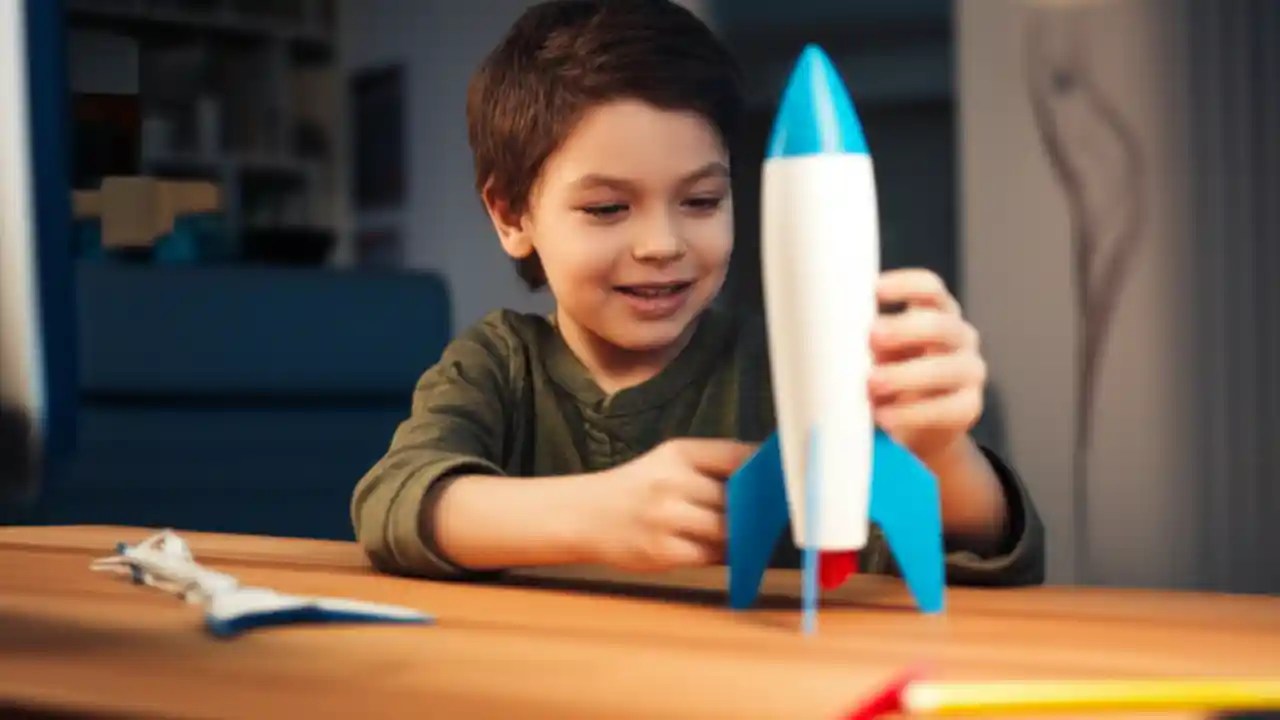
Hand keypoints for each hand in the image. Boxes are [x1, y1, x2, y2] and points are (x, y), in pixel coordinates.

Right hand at [581, 438, 756, 571]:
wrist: (585, 515)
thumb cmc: (637, 489)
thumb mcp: (668, 462)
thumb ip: (712, 467)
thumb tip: (766, 483)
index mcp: (679, 453)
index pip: (737, 456)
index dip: (765, 469)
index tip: (784, 479)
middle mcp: (673, 482)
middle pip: (737, 497)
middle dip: (755, 508)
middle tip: (771, 513)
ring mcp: (666, 518)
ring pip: (727, 529)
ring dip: (739, 535)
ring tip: (744, 533)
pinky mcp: (662, 551)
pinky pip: (709, 555)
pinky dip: (718, 554)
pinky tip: (716, 548)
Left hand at [869, 269, 986, 463]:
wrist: (917, 425)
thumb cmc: (892, 374)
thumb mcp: (880, 352)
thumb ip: (868, 341)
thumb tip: (835, 340)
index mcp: (938, 312)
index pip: (930, 289)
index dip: (905, 285)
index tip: (875, 289)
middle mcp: (959, 336)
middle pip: (940, 325)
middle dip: (905, 330)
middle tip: (871, 338)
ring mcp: (969, 371)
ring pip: (946, 368)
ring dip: (906, 376)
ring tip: (871, 384)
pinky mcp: (969, 406)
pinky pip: (946, 409)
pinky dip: (911, 414)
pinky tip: (884, 416)